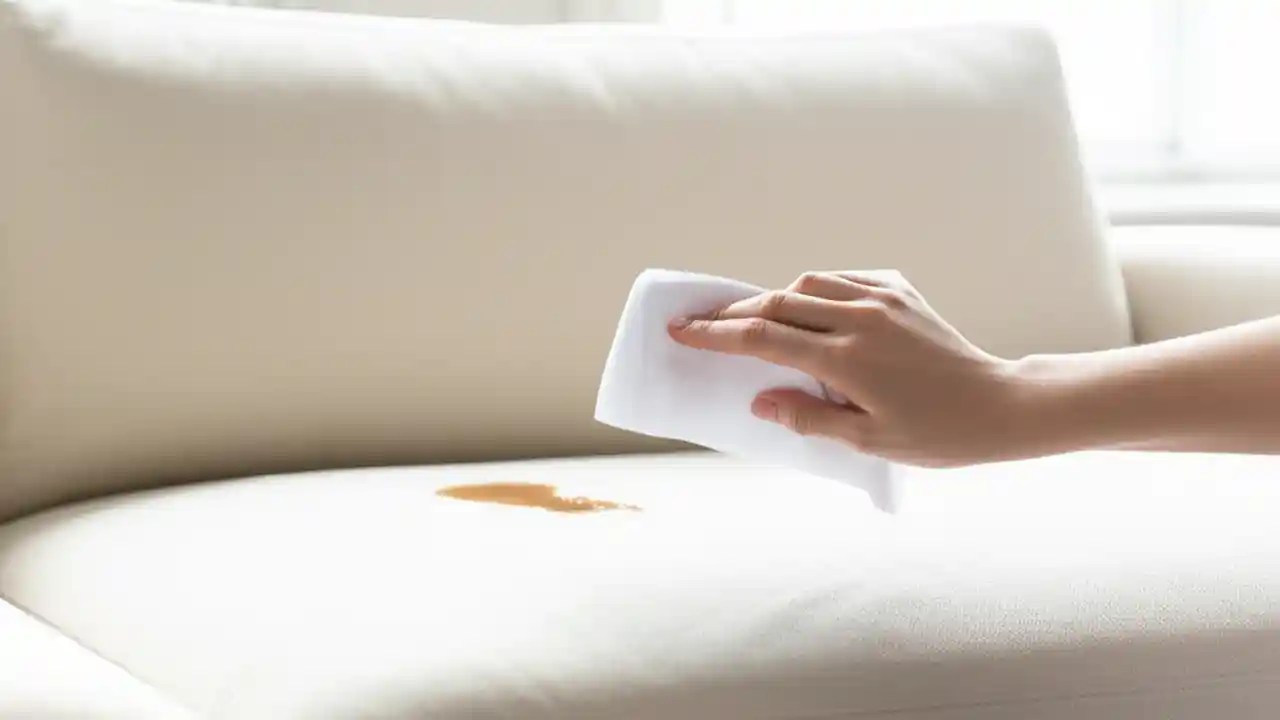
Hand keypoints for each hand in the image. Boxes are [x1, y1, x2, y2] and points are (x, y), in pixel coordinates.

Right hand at [667, 271, 1036, 467]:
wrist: (1002, 405)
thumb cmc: (938, 434)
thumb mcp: (867, 440)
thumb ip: (807, 418)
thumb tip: (759, 400)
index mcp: (848, 359)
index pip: (764, 338)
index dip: (716, 334)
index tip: (682, 330)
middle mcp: (861, 318)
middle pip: (776, 303)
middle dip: (732, 313)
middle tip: (700, 321)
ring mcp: (882, 299)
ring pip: (807, 284)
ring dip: (772, 299)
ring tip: (751, 319)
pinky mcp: (900, 291)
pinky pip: (842, 279)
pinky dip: (813, 289)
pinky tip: (806, 308)